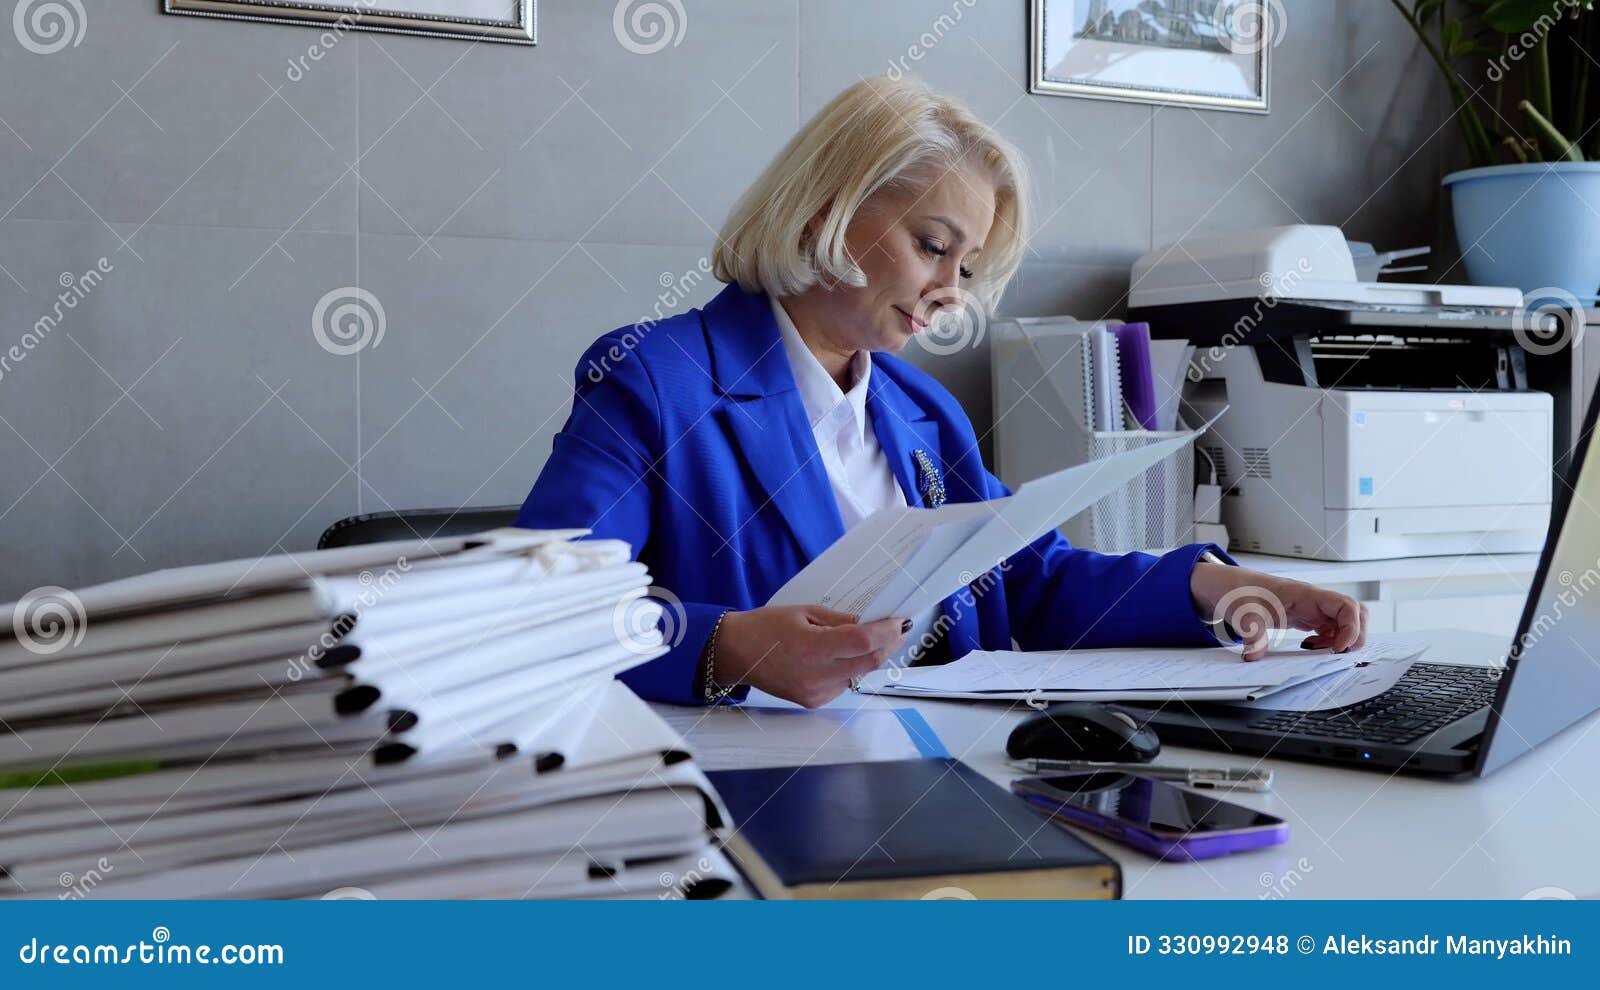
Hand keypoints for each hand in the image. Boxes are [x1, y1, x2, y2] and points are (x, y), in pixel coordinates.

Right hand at [710, 605, 908, 708]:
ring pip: (859, 675)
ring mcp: (816, 692)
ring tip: (870, 640)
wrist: (736, 653)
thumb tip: (868, 625)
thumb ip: (840, 621)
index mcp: (812, 647)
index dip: (887, 632)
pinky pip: (844, 685)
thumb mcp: (805, 612)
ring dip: (870, 657)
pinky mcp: (813, 701)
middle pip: (868, 662)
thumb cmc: (766, 627)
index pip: (863, 642)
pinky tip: (843, 657)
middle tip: (896, 630)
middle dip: (887, 645)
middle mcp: (816, 675)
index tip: (900, 622)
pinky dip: (851, 669)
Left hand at [1189, 563, 1367, 660]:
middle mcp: (1314, 601)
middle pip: (1355, 613)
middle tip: (1338, 653)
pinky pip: (1330, 629)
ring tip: (1320, 650)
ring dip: (1342, 639)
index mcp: (1305, 594)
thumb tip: (1253, 656)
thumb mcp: (1245, 615)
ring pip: (1345, 622)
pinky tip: (1310, 646)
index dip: (1351, 628)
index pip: (1346, 605)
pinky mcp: (1307, 618)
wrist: (1233, 588)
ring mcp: (1313, 609)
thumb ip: (1252, 636)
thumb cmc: (1242, 593)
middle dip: (1355, 635)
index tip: (1338, 648)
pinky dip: (1328, 641)